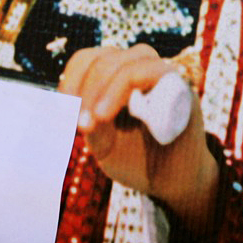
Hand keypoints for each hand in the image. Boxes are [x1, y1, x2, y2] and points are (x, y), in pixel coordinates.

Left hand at [59, 45, 217, 235]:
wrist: (173, 183)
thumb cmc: (137, 159)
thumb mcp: (103, 143)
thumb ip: (89, 124)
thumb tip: (66, 108)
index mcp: (116, 75)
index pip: (87, 59)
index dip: (70, 80)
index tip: (60, 112)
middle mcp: (139, 67)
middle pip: (104, 59)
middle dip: (86, 91)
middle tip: (80, 125)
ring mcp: (162, 75)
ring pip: (128, 63)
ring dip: (106, 90)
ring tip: (96, 120)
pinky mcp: (181, 87)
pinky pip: (156, 73)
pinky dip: (128, 90)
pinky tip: (113, 114)